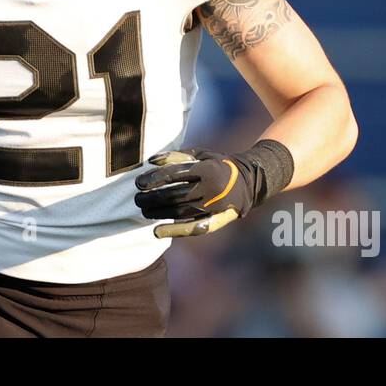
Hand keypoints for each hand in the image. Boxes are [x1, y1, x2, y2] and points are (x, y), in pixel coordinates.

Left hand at [134, 149, 251, 237]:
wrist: (248, 181)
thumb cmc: (217, 164)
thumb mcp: (200, 154)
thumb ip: (176, 156)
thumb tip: (151, 161)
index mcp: (207, 169)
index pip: (175, 174)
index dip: (155, 179)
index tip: (139, 183)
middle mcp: (212, 188)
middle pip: (175, 195)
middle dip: (152, 198)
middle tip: (137, 199)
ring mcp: (215, 206)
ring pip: (181, 212)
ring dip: (159, 213)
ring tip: (144, 210)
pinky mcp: (218, 219)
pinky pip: (195, 228)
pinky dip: (175, 230)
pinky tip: (158, 231)